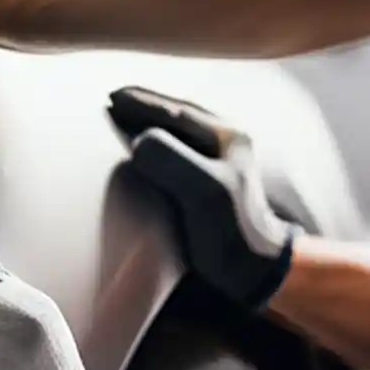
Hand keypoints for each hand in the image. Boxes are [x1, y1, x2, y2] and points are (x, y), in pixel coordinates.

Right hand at [108, 86, 300, 309]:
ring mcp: (222, 162)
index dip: (143, 102)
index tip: (113, 98)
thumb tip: (138, 141)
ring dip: (152, 119)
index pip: (177, 111)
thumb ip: (171, 159)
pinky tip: (146, 145)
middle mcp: (227, 143)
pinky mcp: (213, 183)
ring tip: (125, 115)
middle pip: (181, 113)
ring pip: (182, 128)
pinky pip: (181, 147)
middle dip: (147, 105)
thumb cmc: (232, 233)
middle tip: (115, 98)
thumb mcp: (203, 192)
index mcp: (228, 138)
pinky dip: (159, 139)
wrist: (256, 272)